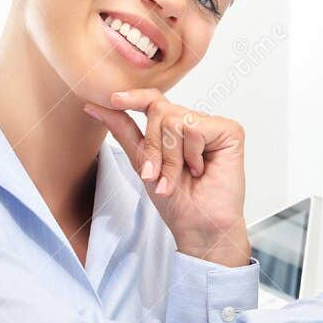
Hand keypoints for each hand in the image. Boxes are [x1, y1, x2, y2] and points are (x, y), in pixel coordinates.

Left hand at [83, 89, 250, 267]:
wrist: (198, 225)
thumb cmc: (176, 200)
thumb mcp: (141, 161)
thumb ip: (122, 130)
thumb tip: (93, 106)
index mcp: (176, 127)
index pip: (154, 99)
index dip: (134, 97)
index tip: (113, 100)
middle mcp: (195, 122)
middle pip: (161, 110)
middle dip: (154, 148)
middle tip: (160, 175)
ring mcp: (213, 125)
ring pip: (175, 120)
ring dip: (172, 157)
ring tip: (183, 177)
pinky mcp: (230, 131)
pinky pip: (195, 128)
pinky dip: (191, 155)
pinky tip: (202, 170)